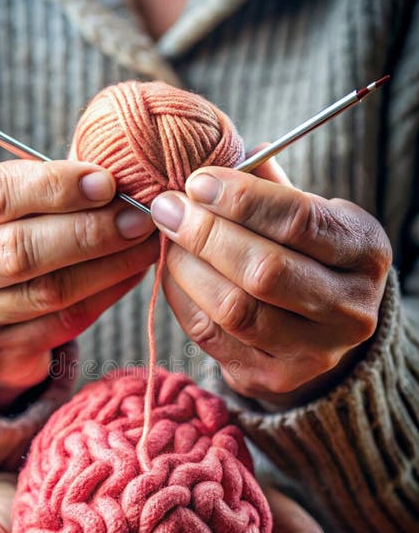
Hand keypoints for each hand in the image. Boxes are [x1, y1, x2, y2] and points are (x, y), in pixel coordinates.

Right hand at [0, 160, 156, 407]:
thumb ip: (37, 190)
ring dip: (108, 265)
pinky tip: (130, 274)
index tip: (107, 181)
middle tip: (139, 216)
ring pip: (48, 291)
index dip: (55, 188)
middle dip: (90, 230)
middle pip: (22, 249)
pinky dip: (104, 296)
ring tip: (145, 242)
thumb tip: (111, 180)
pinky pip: (63, 324)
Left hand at [150, 157, 391, 406]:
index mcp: (365, 253)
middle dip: (206, 233)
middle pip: (264, 271)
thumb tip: (211, 155)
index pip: (300, 221)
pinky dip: (181, 297)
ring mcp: (313, 352)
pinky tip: (172, 271)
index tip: (197, 181)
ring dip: (187, 267)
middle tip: (168, 207)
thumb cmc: (307, 254)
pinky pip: (211, 335)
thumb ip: (267, 186)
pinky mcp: (272, 377)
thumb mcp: (308, 213)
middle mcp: (348, 309)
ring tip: (167, 237)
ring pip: (234, 309)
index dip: (241, 199)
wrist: (322, 329)